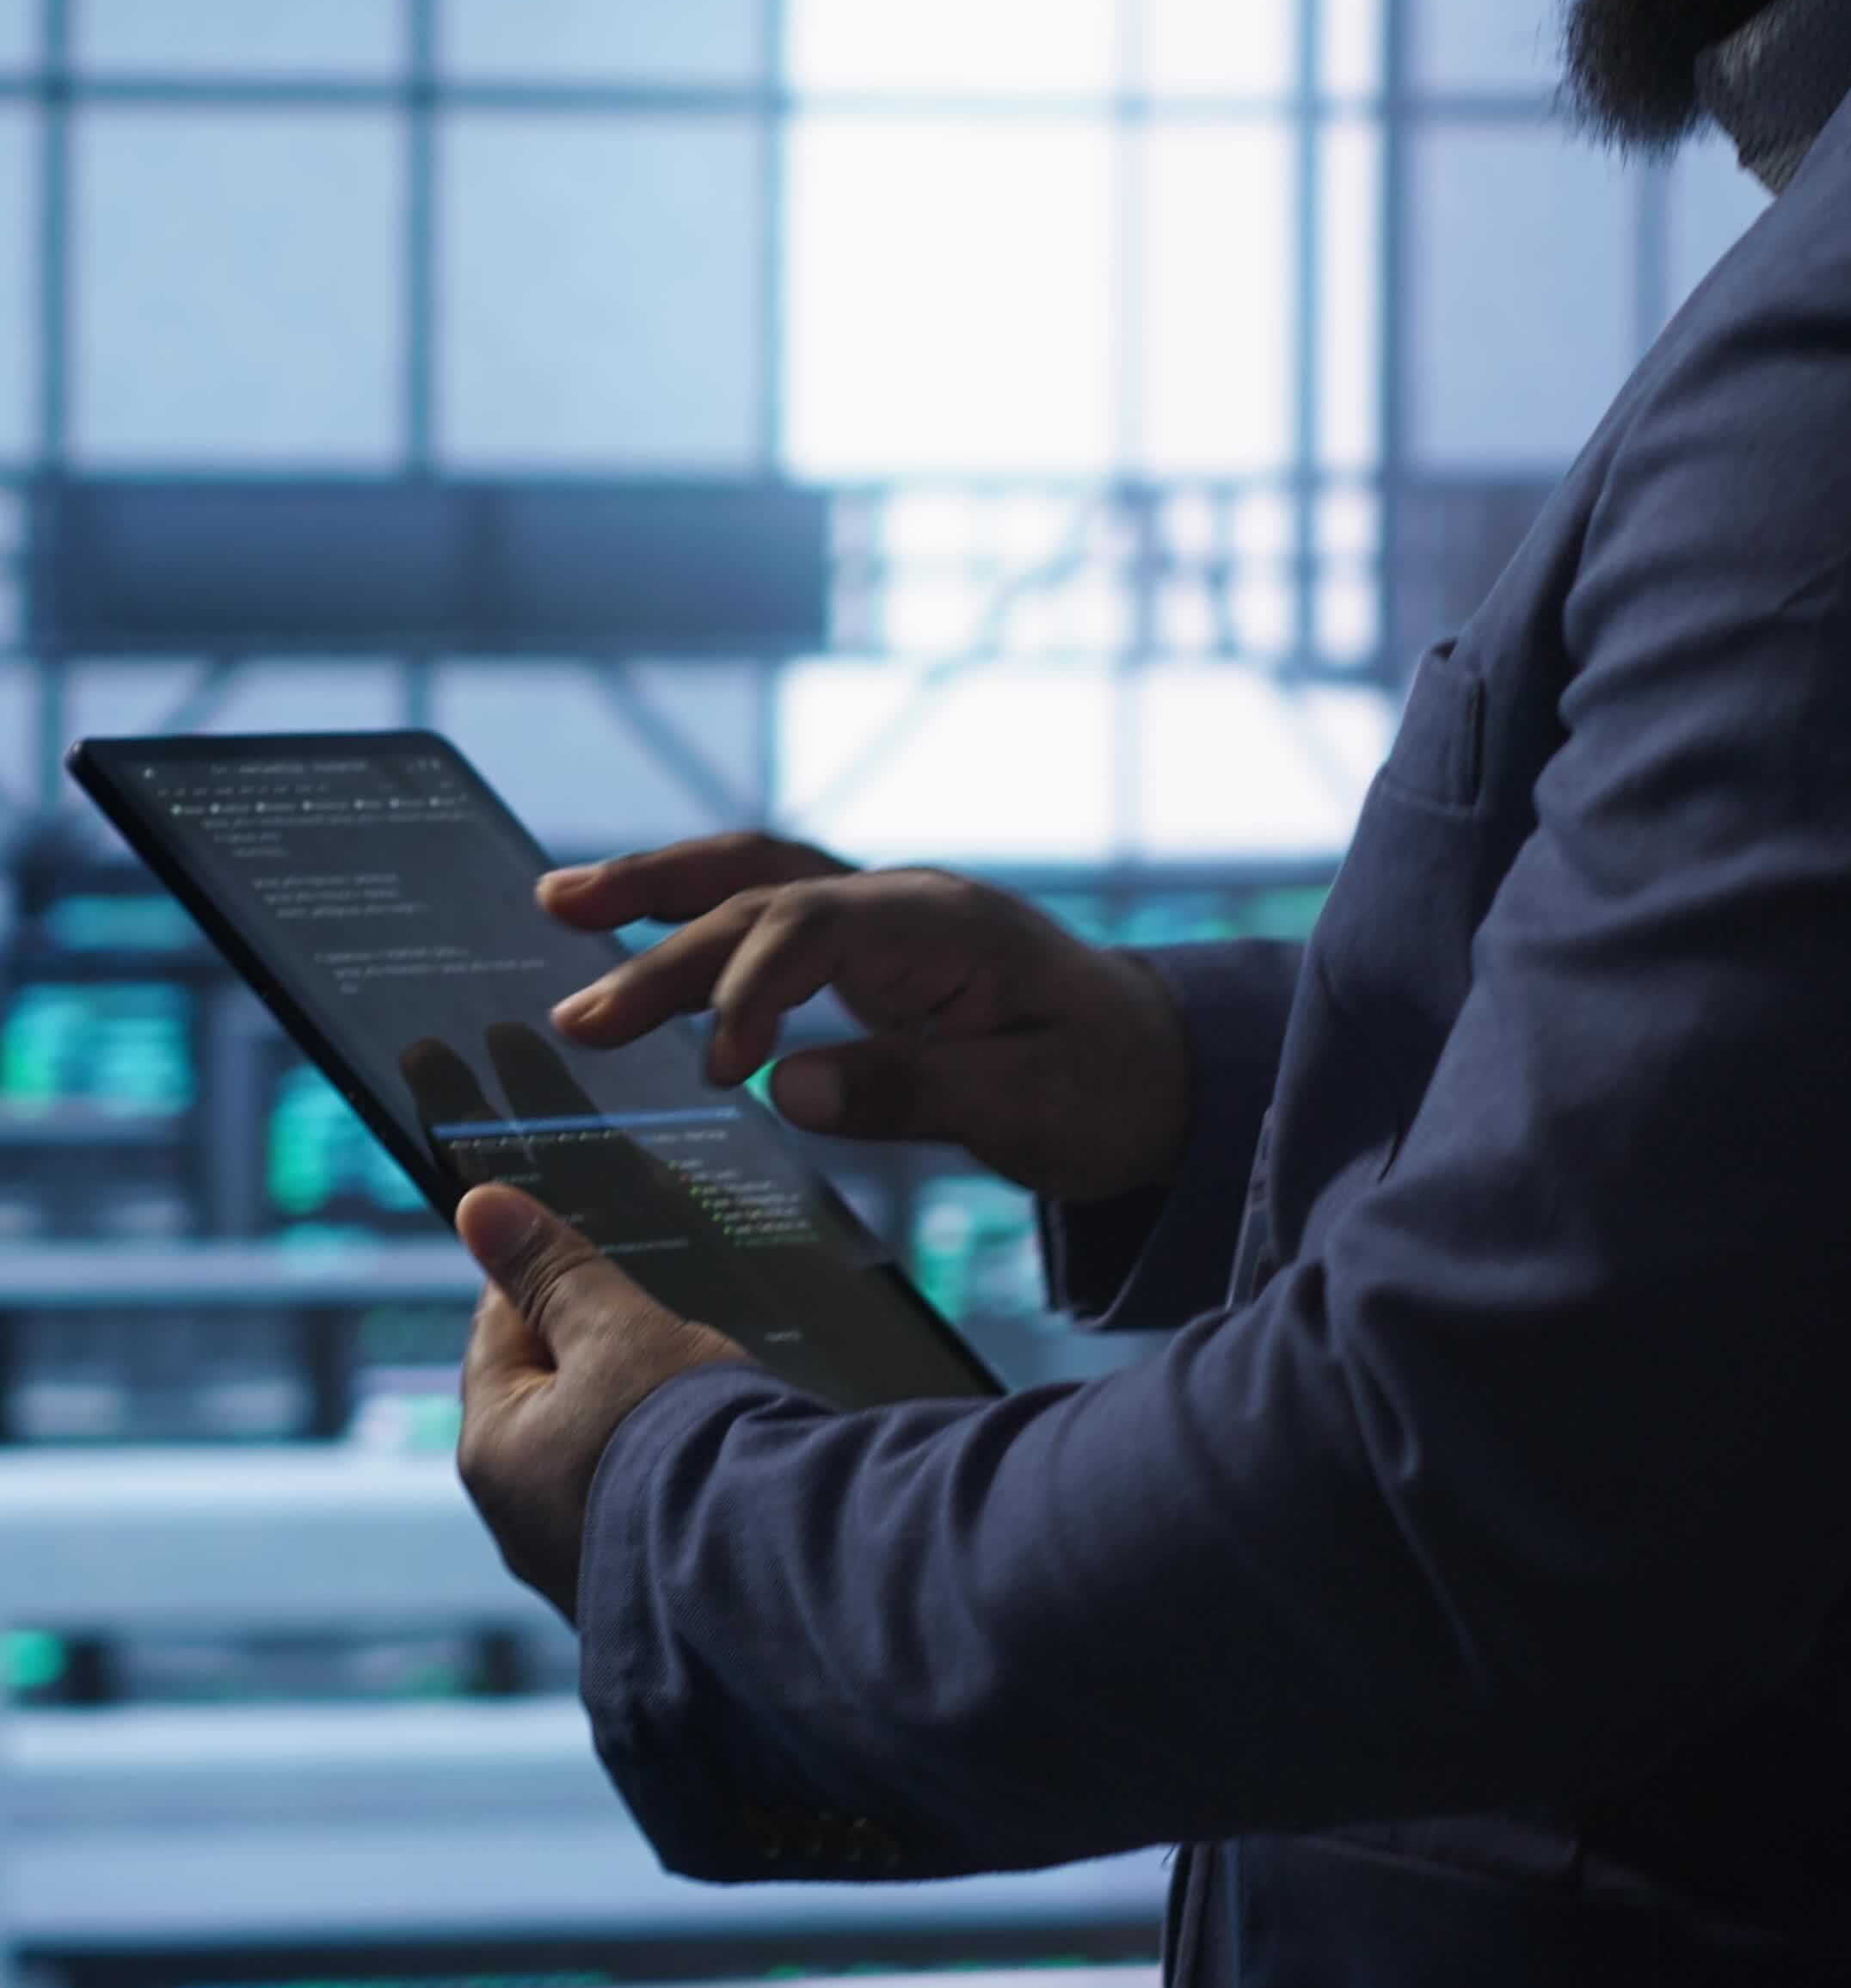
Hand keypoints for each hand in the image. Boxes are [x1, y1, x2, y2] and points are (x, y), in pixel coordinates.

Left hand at [455, 1181, 746, 1620]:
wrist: (762, 1564)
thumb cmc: (681, 1441)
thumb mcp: (617, 1330)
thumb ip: (552, 1270)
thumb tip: (478, 1207)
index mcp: (493, 1445)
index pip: (497, 1325)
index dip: (548, 1277)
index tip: (595, 1255)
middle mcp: (514, 1512)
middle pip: (545, 1389)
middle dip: (597, 1350)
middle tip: (660, 1329)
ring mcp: (569, 1556)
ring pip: (591, 1444)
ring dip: (631, 1411)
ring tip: (693, 1392)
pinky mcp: (625, 1579)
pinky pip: (630, 1495)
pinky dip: (659, 1466)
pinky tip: (706, 1451)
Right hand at [537, 832, 1190, 1208]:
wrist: (1159, 1067)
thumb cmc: (1106, 1089)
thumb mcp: (1029, 1108)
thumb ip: (913, 1092)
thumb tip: (791, 1089)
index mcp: (942, 923)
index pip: (811, 927)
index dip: (747, 989)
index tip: (716, 1072)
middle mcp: (902, 899)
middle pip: (759, 891)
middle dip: (659, 938)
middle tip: (574, 1015)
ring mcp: (882, 914)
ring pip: (753, 878)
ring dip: (656, 892)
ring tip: (555, 902)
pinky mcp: (868, 945)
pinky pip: (765, 913)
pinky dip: (693, 917)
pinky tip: (628, 935)